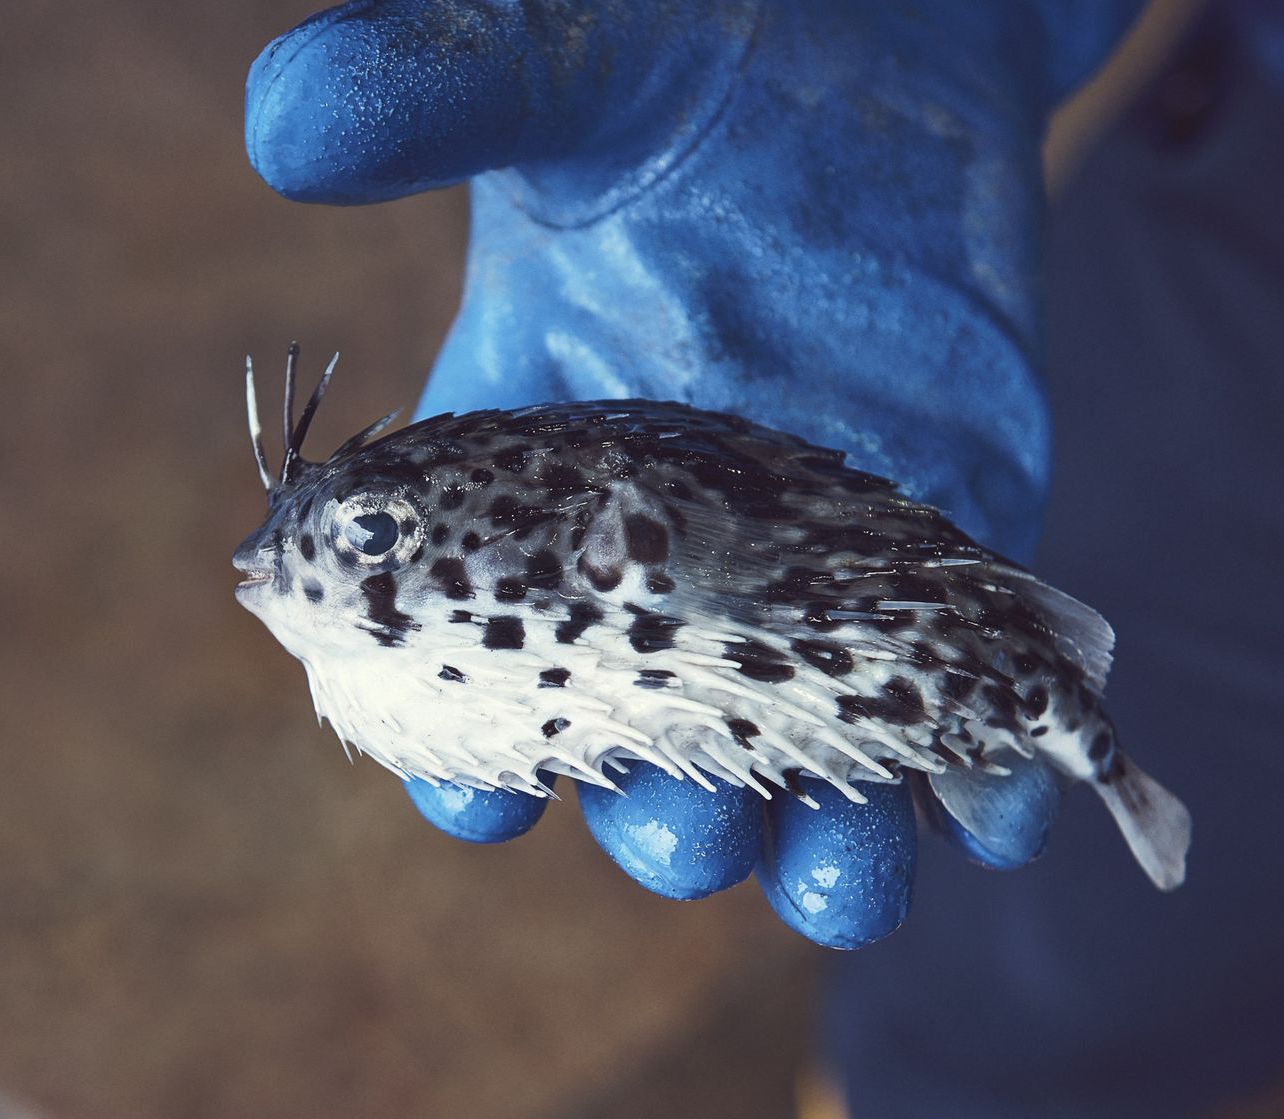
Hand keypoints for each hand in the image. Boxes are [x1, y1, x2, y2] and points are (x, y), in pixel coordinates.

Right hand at [245, 0, 1136, 945]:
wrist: (877, 36)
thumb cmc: (680, 53)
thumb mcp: (555, 69)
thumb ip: (432, 92)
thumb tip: (288, 125)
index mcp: (524, 475)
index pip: (470, 643)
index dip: (459, 738)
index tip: (477, 792)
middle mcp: (656, 553)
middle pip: (645, 745)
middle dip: (658, 815)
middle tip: (675, 820)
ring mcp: (806, 564)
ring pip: (799, 762)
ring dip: (820, 844)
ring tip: (842, 870)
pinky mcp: (941, 542)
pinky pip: (954, 695)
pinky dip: (982, 766)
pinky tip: (995, 797)